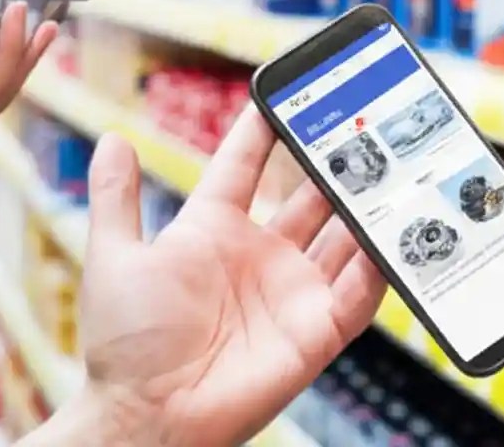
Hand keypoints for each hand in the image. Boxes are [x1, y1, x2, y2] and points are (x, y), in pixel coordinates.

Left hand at [24, 108, 387, 446]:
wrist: (146, 417)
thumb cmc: (124, 346)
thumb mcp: (115, 257)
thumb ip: (117, 197)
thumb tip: (111, 139)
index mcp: (212, 230)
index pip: (246, 165)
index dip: (265, 128)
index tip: (287, 89)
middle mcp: (259, 256)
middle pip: (310, 197)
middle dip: (336, 164)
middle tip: (363, 127)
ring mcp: (291, 292)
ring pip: (344, 238)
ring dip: (366, 208)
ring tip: (393, 172)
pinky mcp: (316, 331)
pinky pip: (359, 294)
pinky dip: (378, 266)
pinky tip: (392, 239)